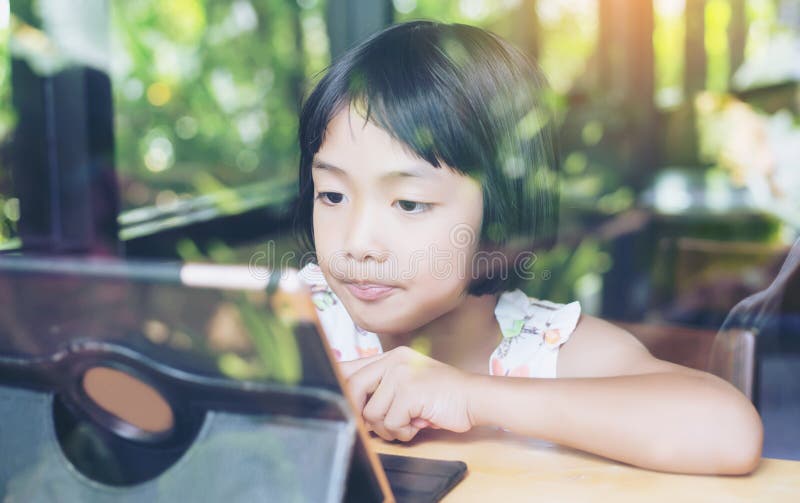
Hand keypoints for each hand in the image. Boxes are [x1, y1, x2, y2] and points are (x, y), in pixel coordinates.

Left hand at [339, 346, 476, 441]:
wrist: (475, 398)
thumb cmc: (443, 397)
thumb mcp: (410, 385)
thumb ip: (383, 388)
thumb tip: (350, 402)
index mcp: (392, 357)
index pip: (351, 366)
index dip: (339, 386)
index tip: (339, 402)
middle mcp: (394, 361)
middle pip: (353, 389)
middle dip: (364, 414)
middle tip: (384, 423)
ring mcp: (401, 375)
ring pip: (371, 413)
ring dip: (389, 427)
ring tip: (409, 422)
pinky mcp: (409, 392)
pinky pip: (390, 423)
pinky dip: (403, 432)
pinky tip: (418, 424)